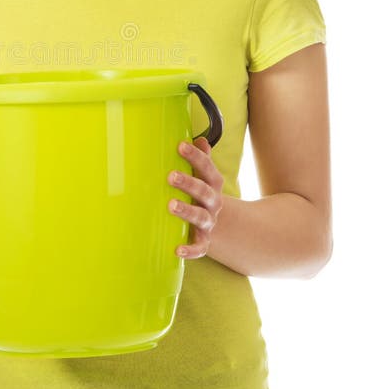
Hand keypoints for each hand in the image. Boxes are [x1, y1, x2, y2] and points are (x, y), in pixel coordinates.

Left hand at [167, 136, 223, 258]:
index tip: (180, 146)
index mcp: (212, 183)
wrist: (216, 223)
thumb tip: (199, 138)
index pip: (207, 168)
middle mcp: (213, 202)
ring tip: (171, 205)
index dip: (196, 157)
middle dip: (189, 183)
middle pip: (204, 191)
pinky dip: (191, 250)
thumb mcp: (204, 175)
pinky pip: (200, 247)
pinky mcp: (203, 240)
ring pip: (201, 217)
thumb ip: (201, 158)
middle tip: (171, 176)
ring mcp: (209, 222)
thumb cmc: (201, 192)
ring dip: (187, 211)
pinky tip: (177, 249)